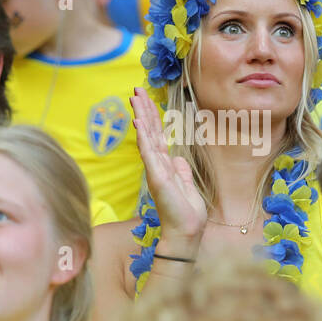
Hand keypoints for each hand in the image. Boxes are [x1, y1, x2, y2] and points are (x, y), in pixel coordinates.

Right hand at [131, 87, 206, 240]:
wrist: (186, 230)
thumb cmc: (186, 212)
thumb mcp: (187, 184)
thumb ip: (181, 170)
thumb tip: (178, 158)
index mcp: (165, 164)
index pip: (156, 135)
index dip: (151, 116)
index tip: (145, 98)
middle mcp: (157, 164)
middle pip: (149, 131)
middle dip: (143, 109)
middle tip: (136, 90)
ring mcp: (155, 169)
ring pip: (146, 137)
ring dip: (141, 116)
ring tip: (135, 98)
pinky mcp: (156, 177)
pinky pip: (149, 153)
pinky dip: (144, 137)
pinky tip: (139, 123)